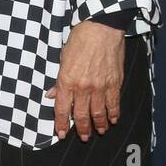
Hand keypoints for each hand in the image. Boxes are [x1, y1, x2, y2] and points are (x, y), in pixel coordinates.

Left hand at [44, 20, 125, 140]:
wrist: (101, 28)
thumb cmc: (79, 39)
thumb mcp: (62, 58)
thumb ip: (58, 80)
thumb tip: (51, 95)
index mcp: (67, 80)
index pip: (62, 109)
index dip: (62, 124)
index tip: (62, 133)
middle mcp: (83, 87)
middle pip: (81, 115)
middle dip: (82, 129)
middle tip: (83, 137)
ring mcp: (100, 87)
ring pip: (99, 113)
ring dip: (98, 125)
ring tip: (99, 131)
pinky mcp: (114, 83)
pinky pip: (114, 104)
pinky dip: (113, 114)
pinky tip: (113, 120)